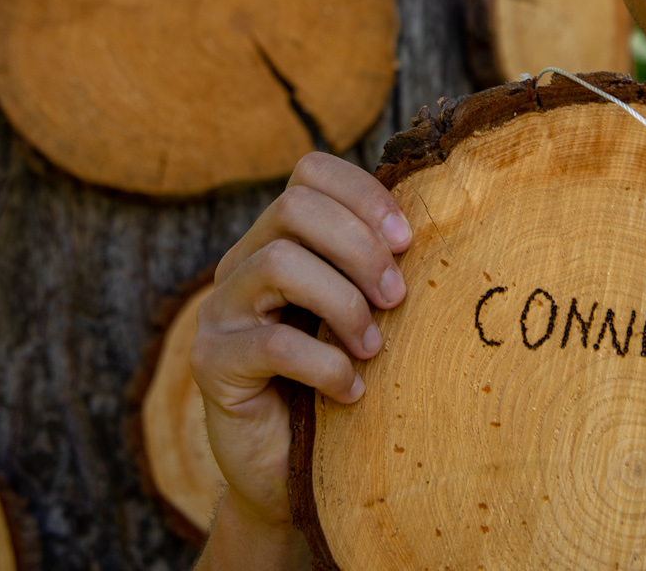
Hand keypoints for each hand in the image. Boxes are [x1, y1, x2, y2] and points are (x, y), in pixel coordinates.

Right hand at [189, 152, 411, 565]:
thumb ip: (377, 267)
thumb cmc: (339, 382)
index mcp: (277, 239)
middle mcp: (240, 264)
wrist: (288, 472)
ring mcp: (218, 312)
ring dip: (343, 303)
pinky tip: (351, 391)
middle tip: (396, 298)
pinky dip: (326, 365)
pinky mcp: (212, 364)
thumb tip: (434, 221)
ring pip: (279, 263)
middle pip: (294, 206)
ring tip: (373, 348)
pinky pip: (273, 343)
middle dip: (359, 248)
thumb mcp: (364, 313)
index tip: (408, 241)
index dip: (364, 196)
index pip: (310, 173)